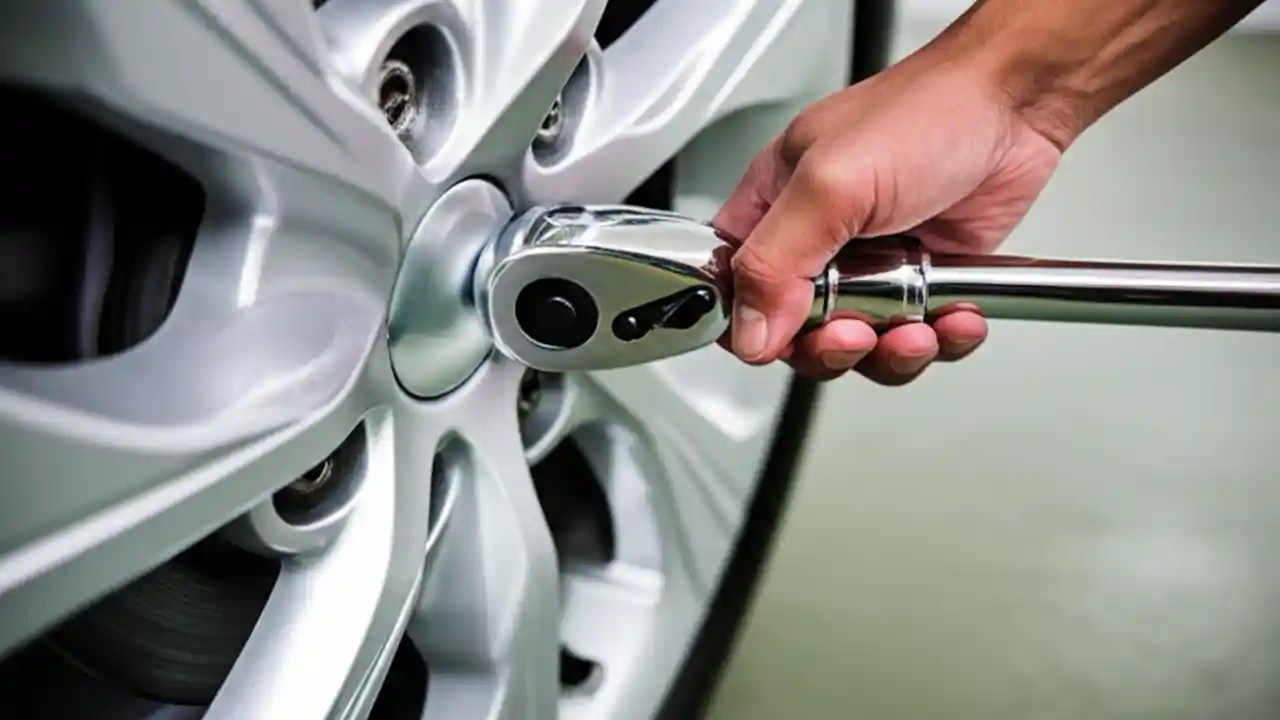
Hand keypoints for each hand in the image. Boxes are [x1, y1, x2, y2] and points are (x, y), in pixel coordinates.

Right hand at [714, 51, 1062, 382]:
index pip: (733, 288)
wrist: (1017, 105)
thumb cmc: (928, 112)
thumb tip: (751, 334)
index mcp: (773, 207)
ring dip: (891, 352)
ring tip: (918, 325)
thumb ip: (776, 262)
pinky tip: (955, 314)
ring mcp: (870, 265)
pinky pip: (916, 339)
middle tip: (858, 331)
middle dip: (832, 347)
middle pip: (796, 334)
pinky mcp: (921, 281)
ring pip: (860, 347)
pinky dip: (941, 340)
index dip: (751, 327)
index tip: (786, 336)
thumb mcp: (831, 184)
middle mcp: (816, 240)